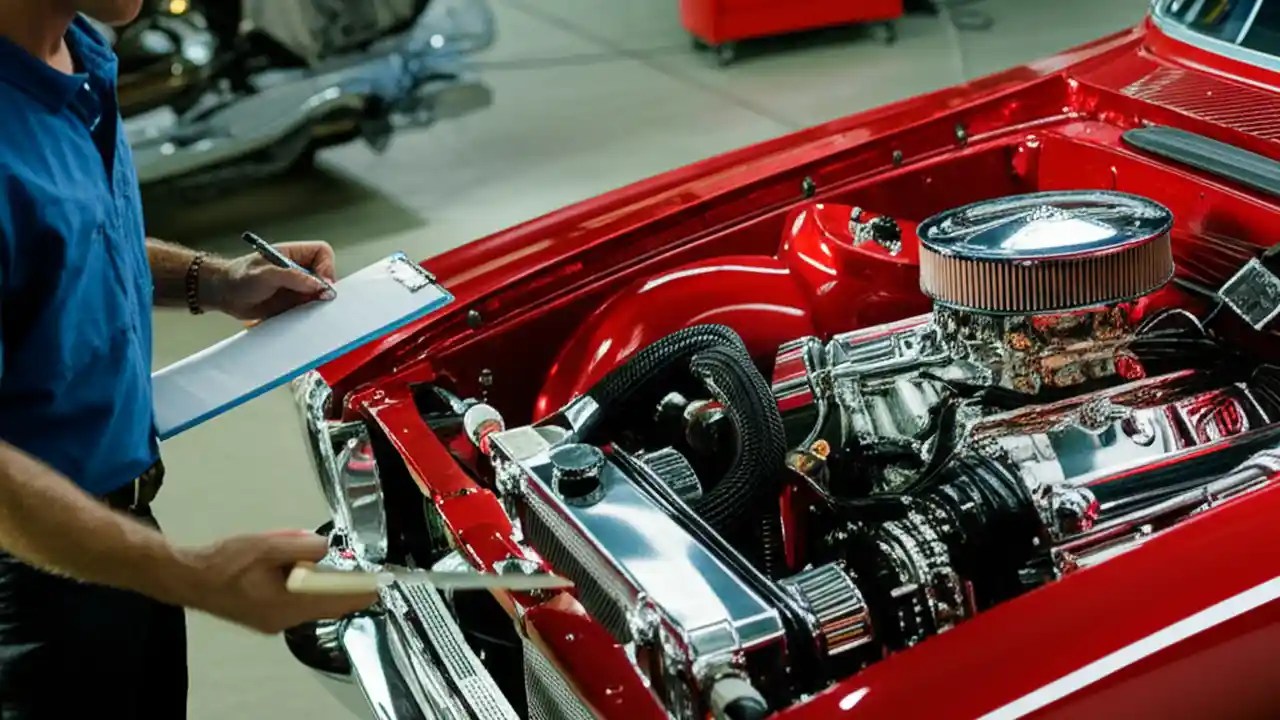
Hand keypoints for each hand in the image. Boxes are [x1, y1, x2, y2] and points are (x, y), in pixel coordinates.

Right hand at [180, 532, 376, 634]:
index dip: (360, 592)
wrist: (187, 577)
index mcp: (287, 605)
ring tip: (300, 555)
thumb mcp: (268, 546)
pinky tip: (289, 564)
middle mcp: (285, 619)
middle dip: (339, 582)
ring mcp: (274, 621)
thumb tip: (325, 549)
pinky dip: (300, 583)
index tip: (381, 585)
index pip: (336, 602)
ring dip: (316, 579)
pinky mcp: (266, 615)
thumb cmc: (224, 563)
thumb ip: (301, 547)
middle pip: (326, 603)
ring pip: (310, 600)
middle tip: (354, 567)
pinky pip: (295, 600)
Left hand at [203, 241, 337, 320]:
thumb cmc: (239, 277)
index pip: (322, 252)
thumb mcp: (265, 274)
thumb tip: (318, 284)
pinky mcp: (293, 303)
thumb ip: (293, 277)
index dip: (327, 266)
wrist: (224, 295)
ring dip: (317, 303)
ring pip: (320, 293)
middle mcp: (299, 270)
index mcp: (294, 254)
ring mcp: (297, 287)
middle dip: (325, 288)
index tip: (321, 283)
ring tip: (304, 309)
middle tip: (317, 300)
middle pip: (326, 274)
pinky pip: (309, 308)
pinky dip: (309, 314)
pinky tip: (298, 317)